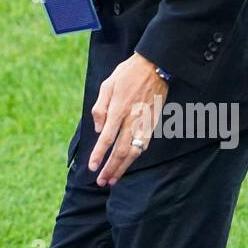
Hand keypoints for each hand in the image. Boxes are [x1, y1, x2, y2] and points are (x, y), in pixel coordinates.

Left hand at [86, 52, 169, 186]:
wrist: (155, 66)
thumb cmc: (128, 73)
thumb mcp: (107, 84)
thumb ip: (100, 108)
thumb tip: (99, 130)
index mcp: (118, 109)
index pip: (107, 138)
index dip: (99, 154)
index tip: (92, 167)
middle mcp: (132, 119)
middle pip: (120, 150)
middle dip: (110, 168)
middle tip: (101, 182)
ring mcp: (145, 122)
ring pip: (134, 152)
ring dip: (123, 167)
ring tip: (113, 179)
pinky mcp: (154, 123)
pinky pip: (145, 144)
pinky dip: (136, 156)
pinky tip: (129, 163)